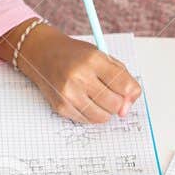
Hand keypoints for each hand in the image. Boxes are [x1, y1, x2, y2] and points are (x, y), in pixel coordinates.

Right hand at [0, 21, 140, 123]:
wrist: (43, 54)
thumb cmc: (75, 55)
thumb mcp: (101, 55)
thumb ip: (121, 77)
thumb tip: (127, 107)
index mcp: (94, 59)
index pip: (125, 85)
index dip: (131, 92)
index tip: (128, 92)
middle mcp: (79, 76)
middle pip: (115, 104)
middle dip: (118, 102)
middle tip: (111, 94)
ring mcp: (68, 93)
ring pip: (102, 117)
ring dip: (105, 111)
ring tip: (99, 98)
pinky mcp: (61, 106)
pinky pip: (87, 120)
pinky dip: (91, 114)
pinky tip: (86, 101)